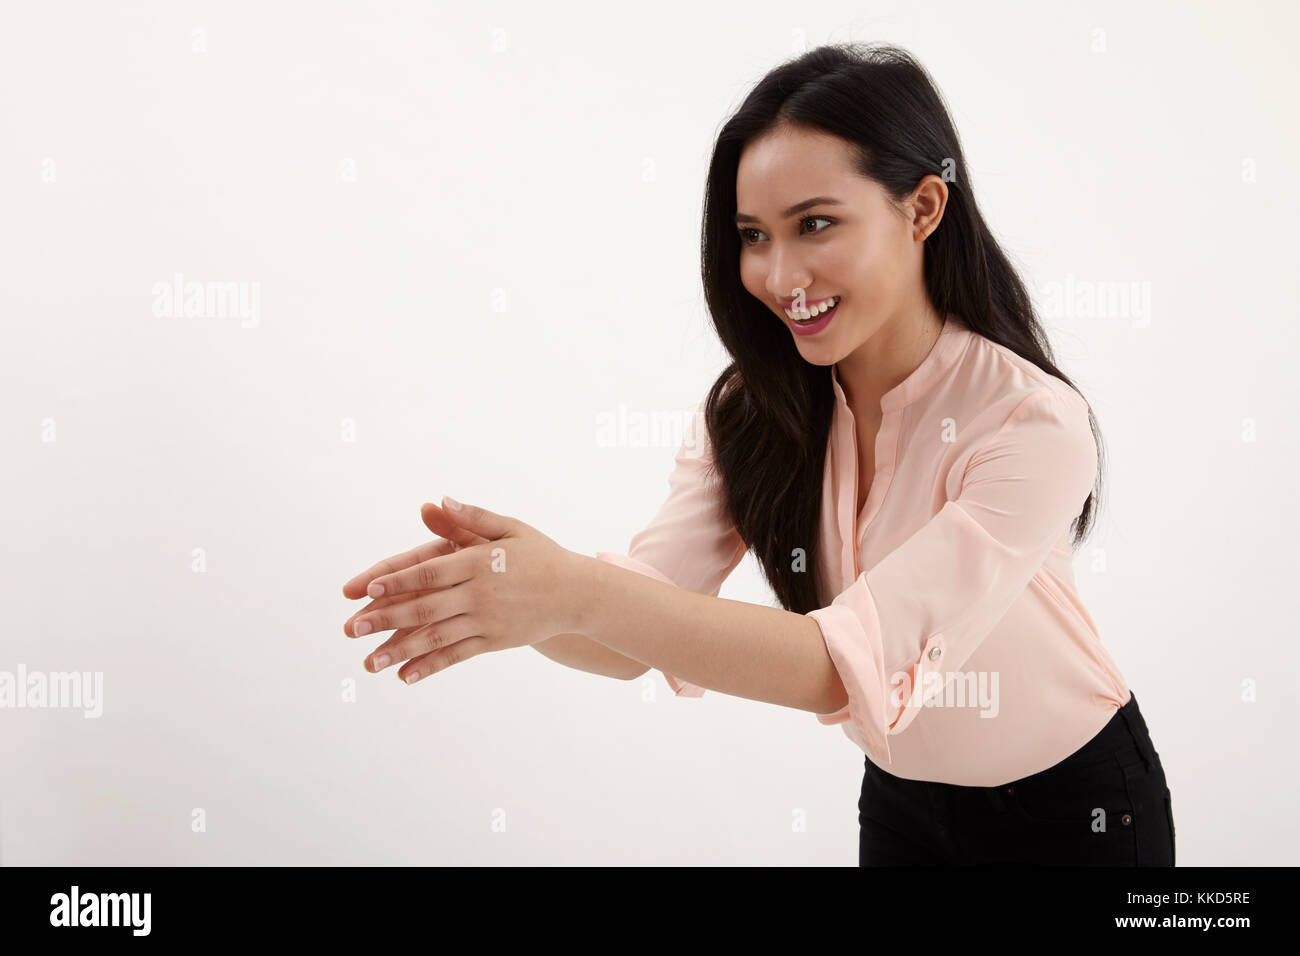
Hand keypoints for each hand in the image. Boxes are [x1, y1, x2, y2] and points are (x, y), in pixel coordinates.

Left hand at [343, 497, 590, 683]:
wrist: (577, 593)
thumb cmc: (539, 555)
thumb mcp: (510, 528)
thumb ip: (471, 518)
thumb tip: (435, 502)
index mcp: (478, 561)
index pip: (429, 572)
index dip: (397, 581)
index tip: (366, 589)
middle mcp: (479, 593)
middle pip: (425, 607)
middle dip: (385, 618)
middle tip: (351, 628)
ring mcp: (486, 621)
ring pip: (436, 637)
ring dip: (399, 650)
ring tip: (368, 663)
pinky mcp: (493, 641)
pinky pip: (456, 656)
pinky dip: (430, 666)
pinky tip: (404, 676)